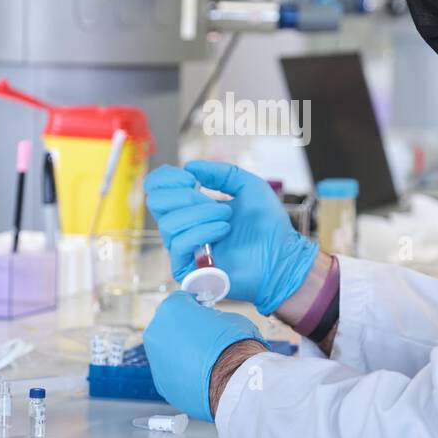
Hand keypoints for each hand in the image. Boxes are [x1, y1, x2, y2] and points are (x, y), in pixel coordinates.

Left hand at [144, 291, 269, 420]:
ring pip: (168, 352)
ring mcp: (156, 361)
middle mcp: (156, 332)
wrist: (235, 382)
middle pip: (169, 325)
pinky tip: (202, 376)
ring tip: (206, 360)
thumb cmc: (234, 344)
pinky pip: (172, 373)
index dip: (196, 305)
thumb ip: (210, 317)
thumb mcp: (227, 316)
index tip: (205, 312)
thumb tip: (210, 324)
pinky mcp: (162, 384)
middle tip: (206, 337)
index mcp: (170, 309)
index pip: (181, 300)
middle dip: (184, 329)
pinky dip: (184, 373)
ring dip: (182, 352)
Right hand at [145, 161, 317, 314]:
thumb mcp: (248, 186)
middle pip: (155, 203)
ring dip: (200, 214)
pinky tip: (223, 230)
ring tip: (227, 217)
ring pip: (168, 224)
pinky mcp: (188, 271)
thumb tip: (189, 167)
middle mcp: (184, 227)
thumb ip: (221, 172)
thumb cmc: (268, 226)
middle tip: (208, 198)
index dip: (167, 177)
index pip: (157, 189)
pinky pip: (178, 244)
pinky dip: (202, 231)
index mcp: (192, 207)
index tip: (191, 178)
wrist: (282, 258)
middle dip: (182, 195)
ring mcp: (185, 250)